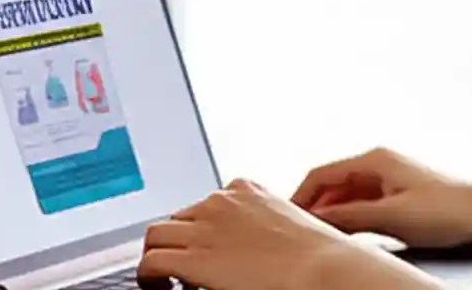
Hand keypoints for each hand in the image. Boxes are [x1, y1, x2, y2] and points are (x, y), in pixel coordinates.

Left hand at [138, 179, 438, 289]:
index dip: (203, 227)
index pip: (209, 202)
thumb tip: (259, 247)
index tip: (205, 244)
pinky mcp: (194, 257)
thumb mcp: (292, 225)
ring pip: (157, 234)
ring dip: (157, 253)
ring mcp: (205, 227)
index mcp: (246, 190)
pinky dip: (148, 275)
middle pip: (179, 216)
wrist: (323, 270)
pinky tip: (158, 287)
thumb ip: (267, 225)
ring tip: (163, 276)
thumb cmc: (319, 256)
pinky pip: (151, 261)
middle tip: (182, 264)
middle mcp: (221, 202)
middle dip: (179, 238)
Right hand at [292, 148, 471, 247]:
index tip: (286, 214)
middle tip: (298, 227)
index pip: (322, 173)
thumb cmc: (446, 209)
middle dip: (315, 205)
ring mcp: (391, 179)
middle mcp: (381, 163)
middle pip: (334, 183)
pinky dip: (352, 216)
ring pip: (349, 194)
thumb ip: (351, 216)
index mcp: (375, 159)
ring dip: (334, 212)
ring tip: (320, 233)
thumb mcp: (390, 216)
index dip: (301, 195)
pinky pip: (365, 203)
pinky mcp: (401, 194)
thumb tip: (319, 218)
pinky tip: (348, 233)